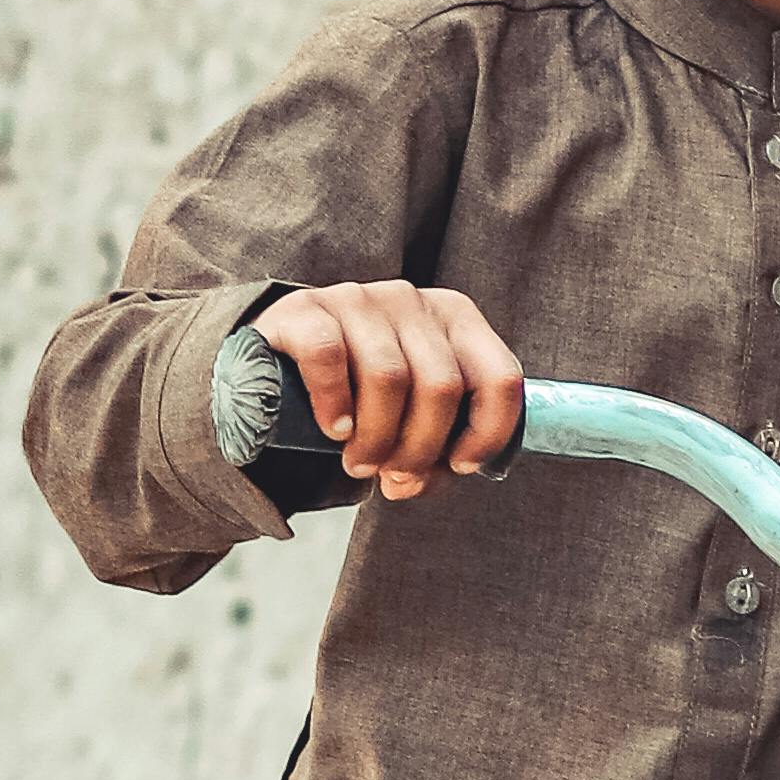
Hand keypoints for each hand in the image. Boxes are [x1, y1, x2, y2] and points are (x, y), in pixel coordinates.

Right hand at [254, 279, 524, 500]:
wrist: (278, 365)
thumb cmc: (361, 396)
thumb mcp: (412, 419)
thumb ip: (432, 453)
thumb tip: (413, 482)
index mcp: (456, 319)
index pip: (501, 377)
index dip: (487, 433)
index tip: (461, 466)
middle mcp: (412, 300)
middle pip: (441, 386)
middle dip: (419, 448)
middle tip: (392, 475)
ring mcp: (359, 298)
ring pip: (388, 378)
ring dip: (375, 438)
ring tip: (358, 463)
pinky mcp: (307, 307)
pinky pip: (330, 358)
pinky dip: (335, 405)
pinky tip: (334, 430)